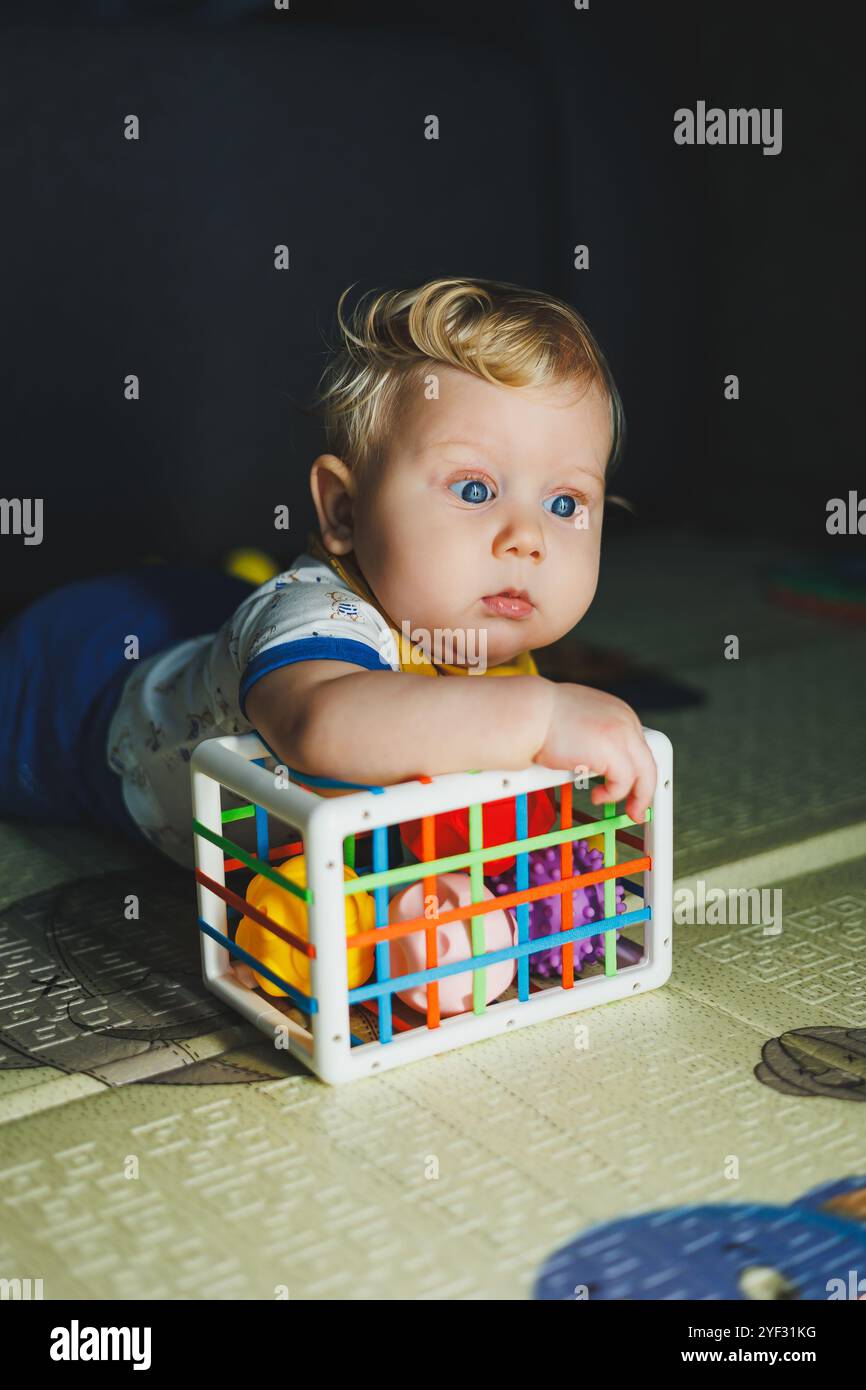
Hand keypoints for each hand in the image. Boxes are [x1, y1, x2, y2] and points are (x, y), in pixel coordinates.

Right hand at [533, 682, 656, 823]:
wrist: (530, 714)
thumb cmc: (541, 718)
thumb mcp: (579, 721)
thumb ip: (594, 736)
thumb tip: (593, 759)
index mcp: (619, 712)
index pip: (639, 748)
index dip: (637, 772)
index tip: (631, 789)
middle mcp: (626, 720)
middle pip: (647, 762)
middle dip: (643, 791)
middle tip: (635, 810)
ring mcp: (623, 735)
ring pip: (645, 774)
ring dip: (634, 797)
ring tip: (616, 806)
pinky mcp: (614, 752)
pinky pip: (624, 783)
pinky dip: (613, 794)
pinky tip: (596, 796)